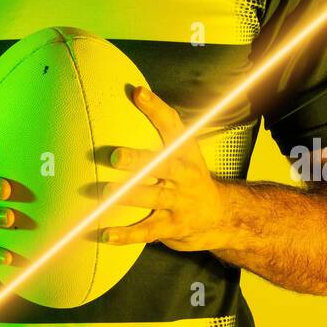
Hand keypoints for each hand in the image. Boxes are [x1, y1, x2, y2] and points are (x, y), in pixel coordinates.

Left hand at [100, 86, 229, 251]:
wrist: (222, 216)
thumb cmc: (192, 177)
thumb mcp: (185, 151)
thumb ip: (164, 127)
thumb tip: (135, 90)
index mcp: (186, 153)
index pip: (173, 126)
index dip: (156, 109)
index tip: (138, 92)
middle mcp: (184, 175)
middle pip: (163, 165)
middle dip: (138, 160)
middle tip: (114, 155)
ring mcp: (178, 202)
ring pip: (152, 198)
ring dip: (127, 195)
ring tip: (104, 191)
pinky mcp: (171, 227)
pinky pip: (146, 231)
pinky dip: (125, 235)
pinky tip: (104, 234)